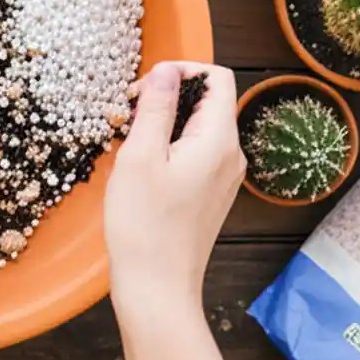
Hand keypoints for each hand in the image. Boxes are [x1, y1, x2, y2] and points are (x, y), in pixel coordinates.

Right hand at [105, 62, 245, 313]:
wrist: (157, 289)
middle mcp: (231, 156)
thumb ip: (155, 107)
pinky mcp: (211, 195)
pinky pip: (195, 155)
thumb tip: (166, 70)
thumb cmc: (144, 225)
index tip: (143, 89)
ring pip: (198, 129)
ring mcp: (224, 178)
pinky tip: (141, 170)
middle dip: (168, 98)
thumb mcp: (140, 157)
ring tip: (130, 145)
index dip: (183, 70)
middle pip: (208, 102)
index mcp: (219, 140)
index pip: (218, 78)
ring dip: (164, 125)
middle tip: (127, 117)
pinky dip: (169, 149)